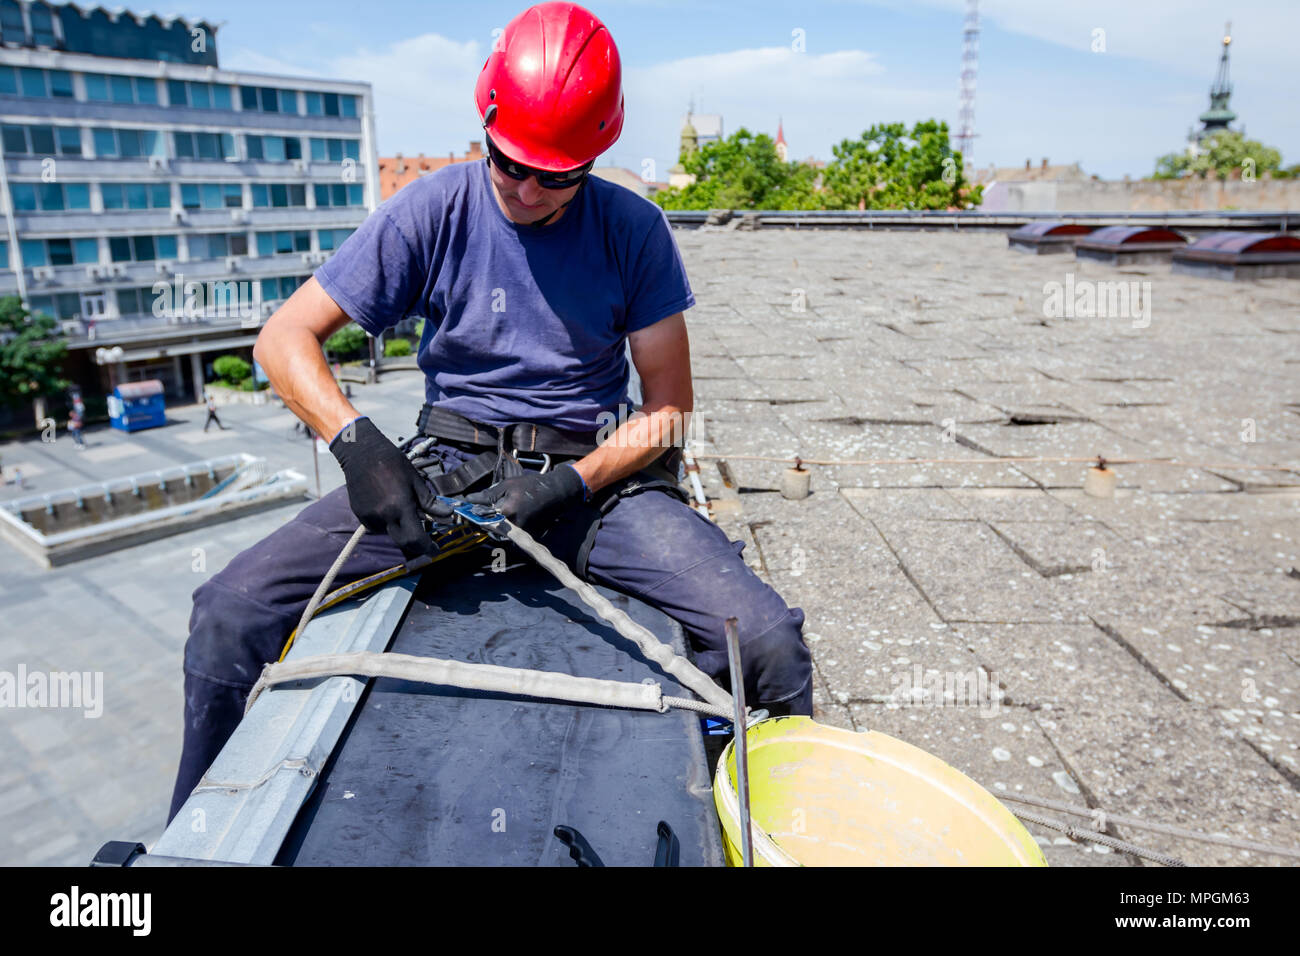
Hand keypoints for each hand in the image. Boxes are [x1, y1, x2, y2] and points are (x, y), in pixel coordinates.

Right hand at [329, 417, 450, 558]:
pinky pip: (377, 526)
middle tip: (424, 536)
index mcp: (400, 506)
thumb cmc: (392, 463)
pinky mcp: (360, 515)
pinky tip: (387, 504)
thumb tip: (447, 515)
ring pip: (390, 533)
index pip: (416, 539)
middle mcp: (384, 516)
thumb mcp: (416, 481)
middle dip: (415, 542)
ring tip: (401, 507)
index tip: (435, 550)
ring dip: (400, 528)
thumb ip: (430, 502)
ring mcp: (370, 517)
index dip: (427, 547)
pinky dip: (386, 522)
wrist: (362, 453)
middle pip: (403, 541)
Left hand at [465, 463, 585, 531]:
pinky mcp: (529, 536)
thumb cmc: (531, 486)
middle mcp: (513, 526)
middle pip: (490, 530)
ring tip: (495, 517)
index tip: (464, 516)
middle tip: (479, 516)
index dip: (471, 518)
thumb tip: (469, 500)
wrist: (557, 492)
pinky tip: (509, 520)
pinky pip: (512, 536)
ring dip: (495, 528)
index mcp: (506, 512)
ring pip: (501, 535)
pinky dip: (508, 530)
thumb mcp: (507, 485)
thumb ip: (487, 495)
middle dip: (483, 524)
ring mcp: (523, 533)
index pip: (481, 520)